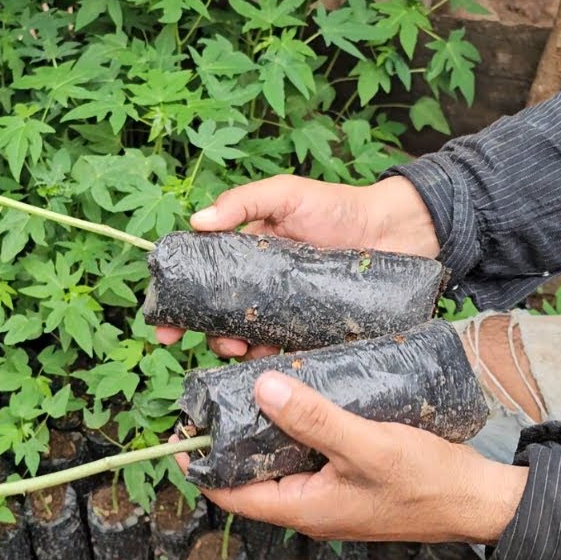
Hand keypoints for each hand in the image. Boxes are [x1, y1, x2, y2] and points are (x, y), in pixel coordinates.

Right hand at [154, 174, 439, 358]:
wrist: (397, 231)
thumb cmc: (338, 206)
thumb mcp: (286, 193)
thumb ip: (243, 202)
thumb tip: (196, 221)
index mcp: (247, 256)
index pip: (203, 281)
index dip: (178, 302)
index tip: (162, 324)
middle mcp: (262, 288)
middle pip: (219, 318)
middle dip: (201, 334)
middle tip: (197, 344)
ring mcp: (287, 313)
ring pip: (249, 340)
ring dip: (234, 351)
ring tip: (237, 352)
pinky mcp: (315, 332)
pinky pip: (288, 353)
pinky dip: (274, 363)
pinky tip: (270, 366)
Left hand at [174, 372, 525, 543]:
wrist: (479, 500)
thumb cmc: (426, 480)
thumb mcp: (366, 445)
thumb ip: (314, 418)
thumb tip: (262, 387)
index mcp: (303, 508)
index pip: (231, 491)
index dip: (202, 462)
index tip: (183, 427)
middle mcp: (309, 507)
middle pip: (252, 472)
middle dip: (234, 436)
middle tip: (220, 391)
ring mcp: (330, 495)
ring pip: (282, 460)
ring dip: (269, 427)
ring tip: (256, 383)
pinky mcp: (349, 479)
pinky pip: (310, 454)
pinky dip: (300, 428)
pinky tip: (305, 396)